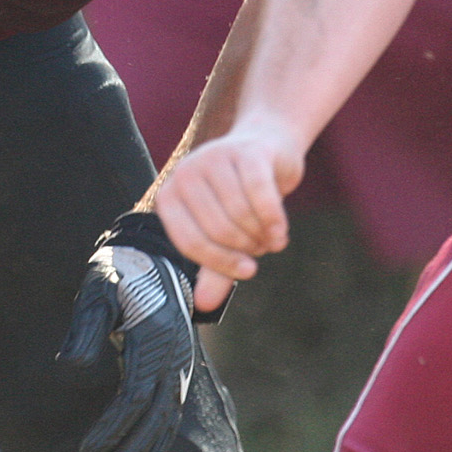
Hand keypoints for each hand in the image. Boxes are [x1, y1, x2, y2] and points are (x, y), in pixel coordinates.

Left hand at [59, 211, 204, 451]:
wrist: (155, 257)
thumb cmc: (118, 272)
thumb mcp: (97, 288)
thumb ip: (85, 326)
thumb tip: (70, 368)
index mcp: (155, 340)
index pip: (134, 397)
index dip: (111, 429)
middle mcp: (173, 361)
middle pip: (154, 423)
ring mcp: (178, 371)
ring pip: (164, 429)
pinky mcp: (175, 377)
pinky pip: (167, 422)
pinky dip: (152, 451)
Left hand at [156, 128, 303, 313]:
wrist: (267, 147)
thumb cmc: (239, 196)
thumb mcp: (224, 233)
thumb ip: (213, 268)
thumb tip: (203, 304)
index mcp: (170, 196)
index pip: (189, 241)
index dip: (219, 262)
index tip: (246, 271)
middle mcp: (186, 172)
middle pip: (218, 229)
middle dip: (246, 246)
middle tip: (260, 246)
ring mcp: (215, 158)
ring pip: (240, 213)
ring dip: (261, 234)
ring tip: (270, 235)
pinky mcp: (246, 152)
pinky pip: (260, 194)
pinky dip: (274, 219)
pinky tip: (281, 231)